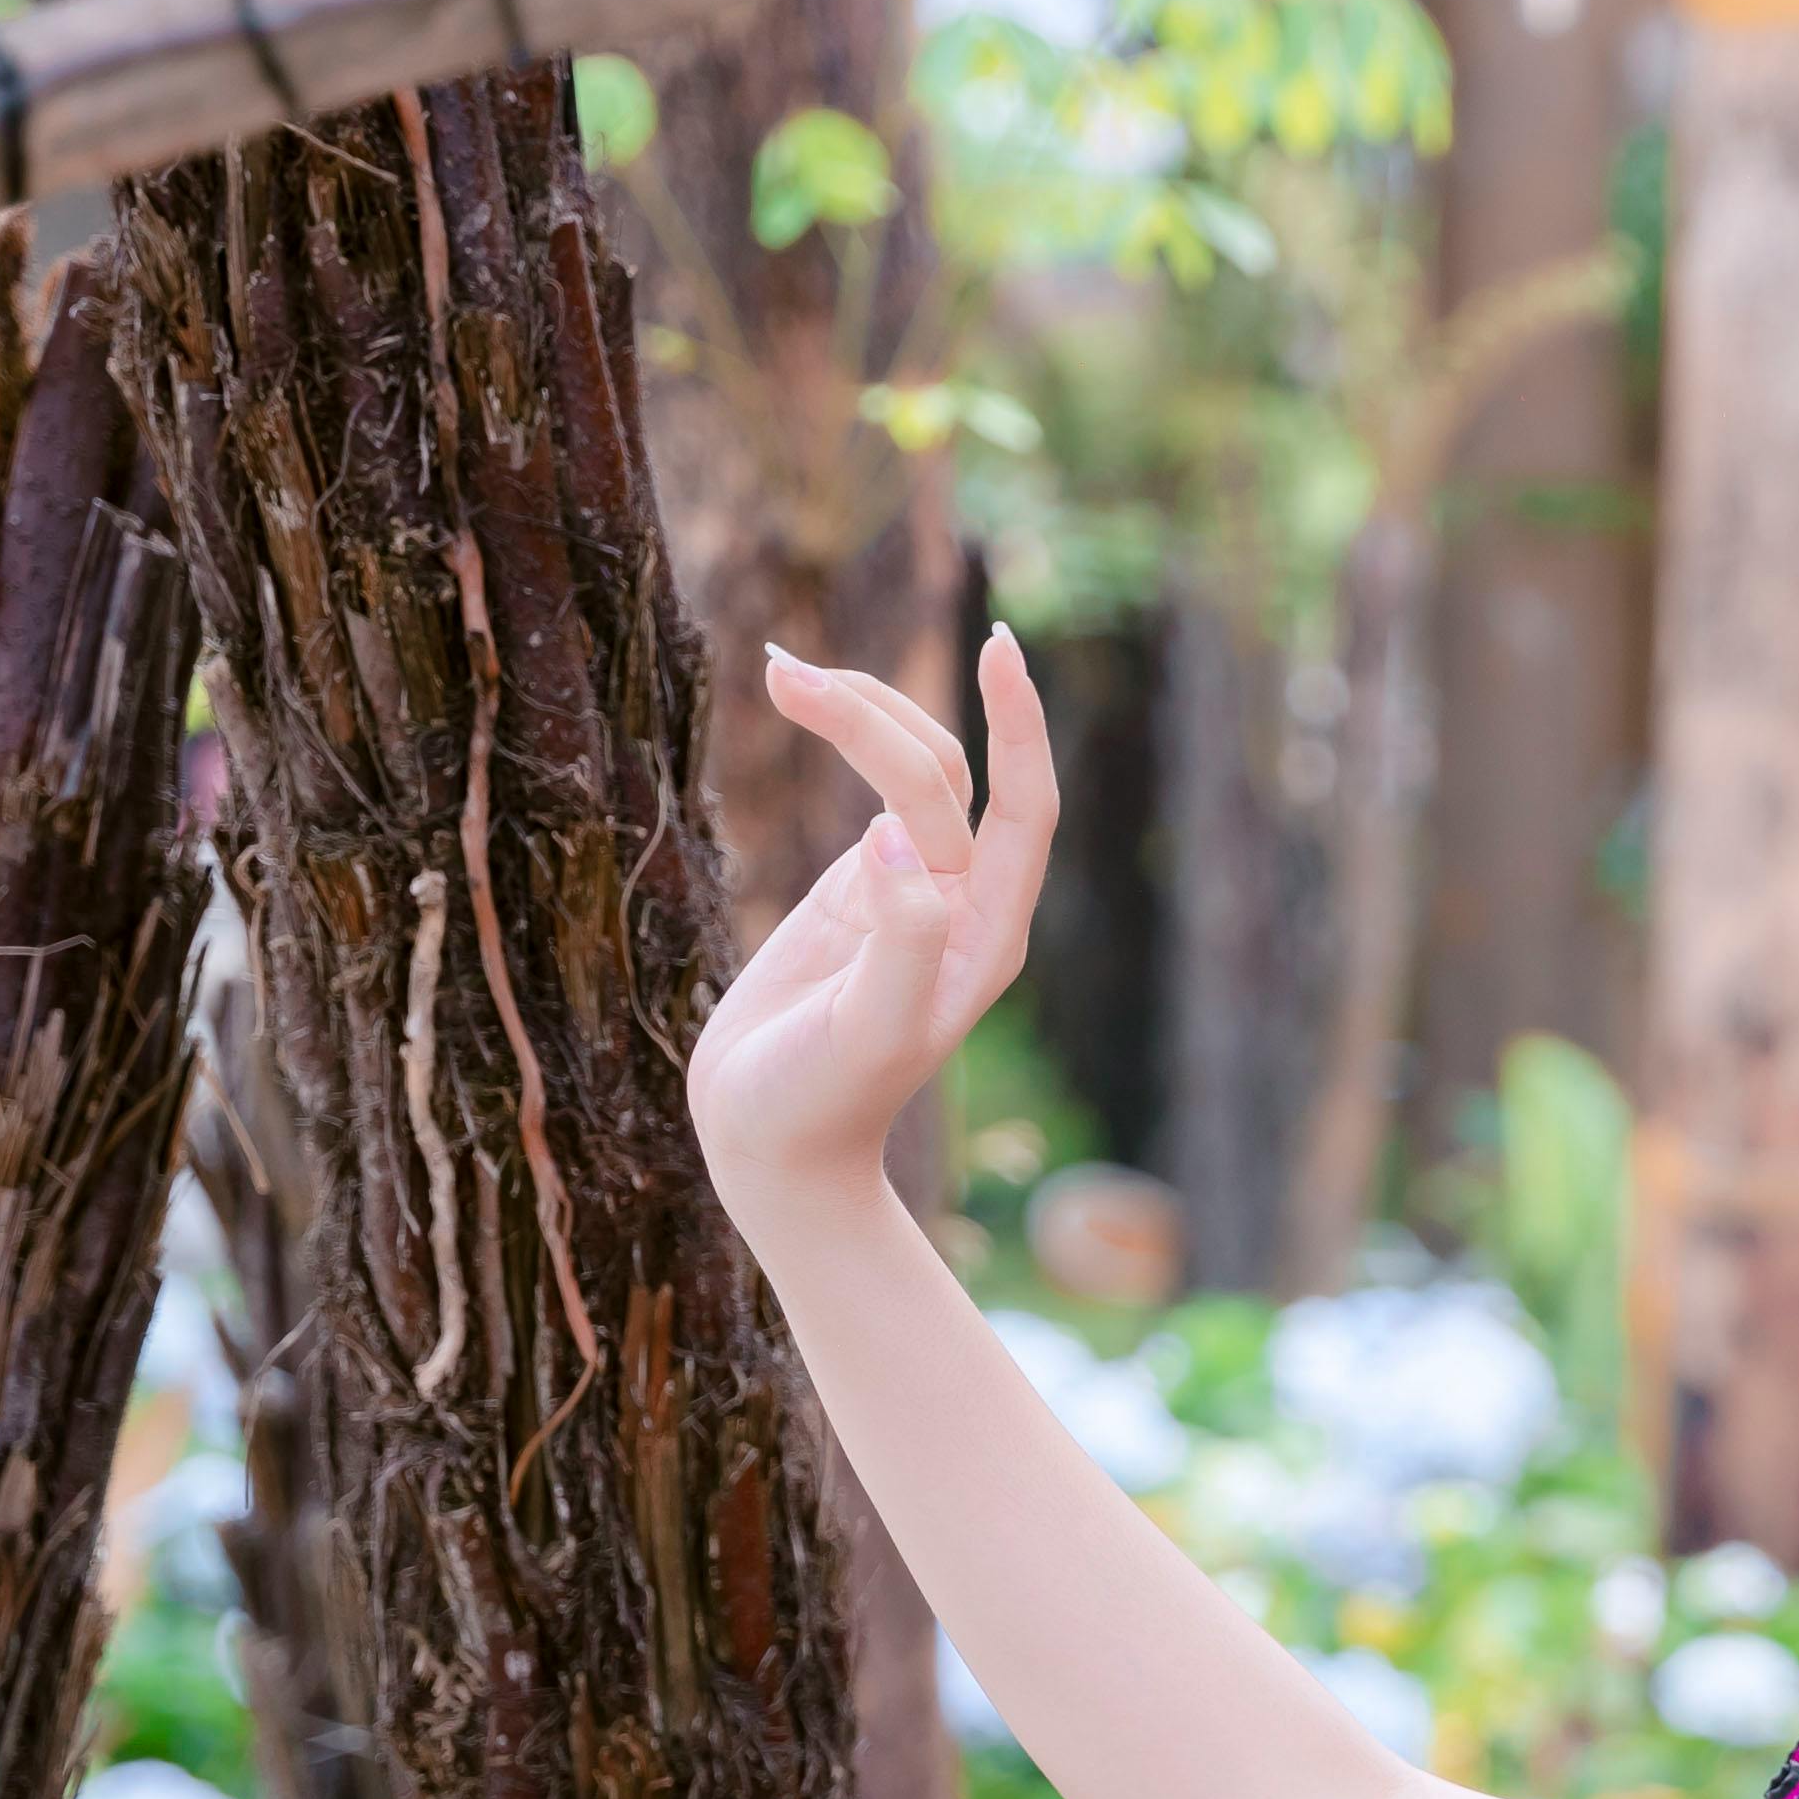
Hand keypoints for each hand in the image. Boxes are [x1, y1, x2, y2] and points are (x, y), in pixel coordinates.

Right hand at [689, 627, 1058, 1242]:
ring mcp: (912, 893)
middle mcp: (963, 906)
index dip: (1019, 727)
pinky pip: (868, 794)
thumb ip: (896, 938)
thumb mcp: (864, 1032)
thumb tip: (891, 834)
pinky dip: (837, 742)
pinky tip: (793, 700)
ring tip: (777, 672)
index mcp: (987, 935)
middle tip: (783, 676)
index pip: (1026, 807)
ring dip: (856, 715)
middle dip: (875, 718)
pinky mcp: (859, 892)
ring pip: (907, 773)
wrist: (771, 1150)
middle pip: (941, 777)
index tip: (998, 647)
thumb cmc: (818, 1106)